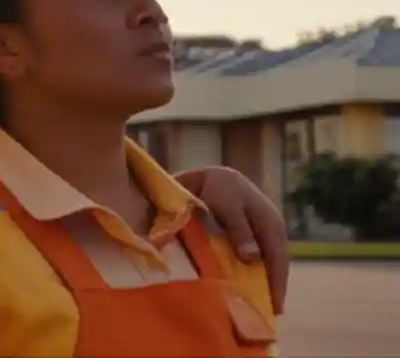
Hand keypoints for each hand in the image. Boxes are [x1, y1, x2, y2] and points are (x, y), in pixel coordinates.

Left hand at [176, 166, 288, 313]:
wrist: (212, 175)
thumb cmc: (219, 188)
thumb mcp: (228, 206)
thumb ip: (240, 230)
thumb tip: (253, 258)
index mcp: (271, 222)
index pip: (277, 258)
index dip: (276, 283)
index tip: (274, 307)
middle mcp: (271, 230)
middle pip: (275, 264)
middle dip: (273, 287)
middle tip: (268, 314)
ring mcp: (263, 233)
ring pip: (267, 262)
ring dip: (264, 281)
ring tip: (259, 305)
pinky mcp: (252, 236)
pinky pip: (257, 258)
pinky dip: (255, 273)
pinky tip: (248, 285)